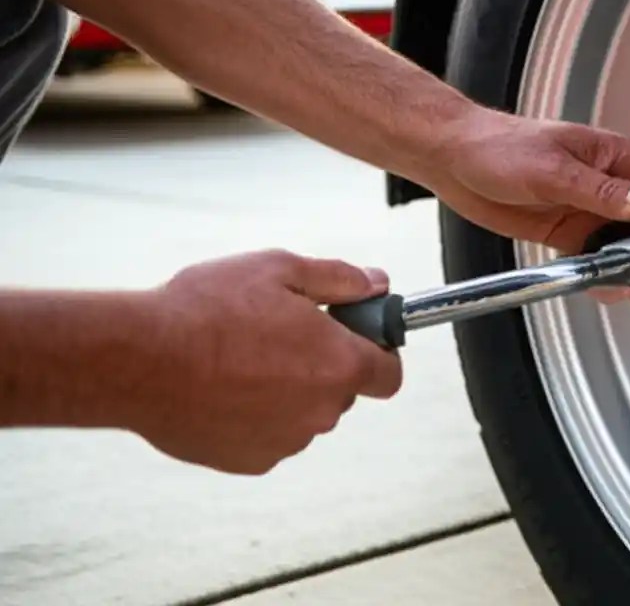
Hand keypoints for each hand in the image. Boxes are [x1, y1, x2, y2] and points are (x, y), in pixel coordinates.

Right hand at [127, 250, 401, 474]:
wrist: (137, 360)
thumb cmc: (207, 308)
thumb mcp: (279, 269)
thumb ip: (340, 278)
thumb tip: (377, 282)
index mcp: (339, 366)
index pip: (389, 375)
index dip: (379, 354)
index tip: (357, 338)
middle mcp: (321, 413)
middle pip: (341, 391)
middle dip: (323, 365)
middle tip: (281, 334)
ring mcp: (286, 442)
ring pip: (303, 413)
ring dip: (286, 390)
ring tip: (240, 358)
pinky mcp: (249, 461)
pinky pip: (269, 435)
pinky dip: (255, 415)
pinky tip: (221, 387)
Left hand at [416, 107, 629, 310]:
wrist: (453, 158)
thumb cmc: (497, 145)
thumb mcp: (551, 168)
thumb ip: (600, 189)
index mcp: (616, 157)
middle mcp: (610, 184)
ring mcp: (592, 209)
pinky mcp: (571, 230)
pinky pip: (602, 258)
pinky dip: (610, 276)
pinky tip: (610, 288)